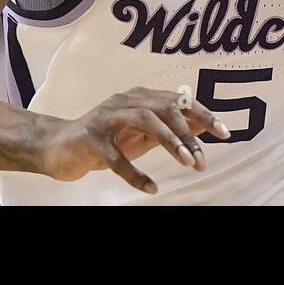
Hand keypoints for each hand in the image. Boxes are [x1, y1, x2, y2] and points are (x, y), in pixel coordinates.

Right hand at [37, 86, 230, 193]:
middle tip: (201, 160)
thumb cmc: (105, 141)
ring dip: (169, 142)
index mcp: (139, 97)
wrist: (58, 147)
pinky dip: (135, 173)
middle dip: (188, 133)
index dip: (203, 114)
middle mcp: (125, 101)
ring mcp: (106, 117)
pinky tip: (151, 187)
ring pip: (145, 121)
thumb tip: (203, 126)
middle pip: (164, 108)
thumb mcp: (141, 134)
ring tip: (187, 163)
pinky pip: (116, 156)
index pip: (178, 101)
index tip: (225, 133)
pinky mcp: (90, 138)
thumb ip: (169, 128)